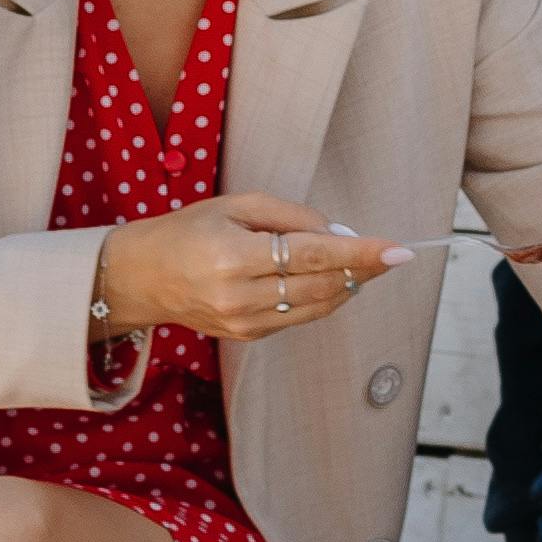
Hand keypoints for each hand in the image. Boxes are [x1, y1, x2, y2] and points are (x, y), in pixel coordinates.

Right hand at [100, 194, 398, 347]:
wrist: (142, 277)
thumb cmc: (188, 231)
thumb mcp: (235, 205)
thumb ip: (290, 216)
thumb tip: (338, 232)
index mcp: (234, 257)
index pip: (313, 256)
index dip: (360, 253)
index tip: (398, 251)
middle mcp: (240, 296)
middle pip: (323, 285)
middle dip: (361, 269)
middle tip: (385, 253)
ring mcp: (244, 323)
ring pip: (318, 307)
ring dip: (346, 285)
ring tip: (355, 263)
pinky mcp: (248, 337)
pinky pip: (299, 317)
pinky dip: (320, 297)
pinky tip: (320, 279)